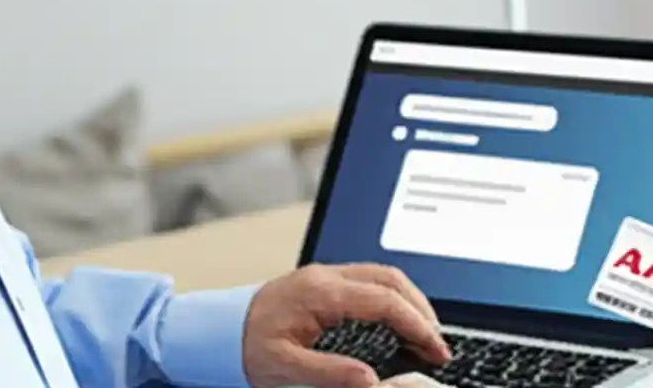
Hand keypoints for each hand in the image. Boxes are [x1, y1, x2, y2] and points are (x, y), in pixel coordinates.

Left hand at [242, 264, 451, 387]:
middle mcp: (325, 277)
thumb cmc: (244, 346)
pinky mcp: (323, 283)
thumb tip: (371, 381)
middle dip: (421, 310)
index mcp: (320, 293)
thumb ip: (329, 373)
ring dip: (409, 301)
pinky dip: (392, 298)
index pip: (383, 300)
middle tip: (437, 345)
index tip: (435, 348)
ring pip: (382, 275)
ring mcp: (324, 276)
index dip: (416, 324)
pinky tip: (397, 320)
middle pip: (390, 279)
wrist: (215, 330)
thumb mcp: (283, 369)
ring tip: (424, 335)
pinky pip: (369, 280)